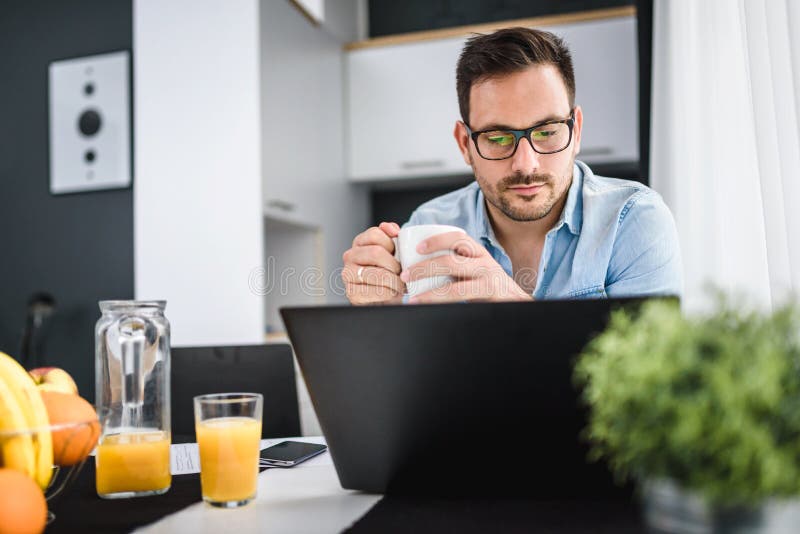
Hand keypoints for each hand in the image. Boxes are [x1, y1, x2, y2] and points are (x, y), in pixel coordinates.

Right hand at [342, 222, 404, 304]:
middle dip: (394, 264)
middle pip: (376, 252)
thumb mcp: (392, 251)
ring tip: (400, 284)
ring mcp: (348, 275)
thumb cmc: (388, 272)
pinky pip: (378, 291)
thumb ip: (392, 235)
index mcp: (359, 243)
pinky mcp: (353, 293)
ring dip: (395, 281)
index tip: (396, 252)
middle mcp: (350, 256)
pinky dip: (391, 293)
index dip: (391, 243)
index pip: (375, 234)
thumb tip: (391, 229)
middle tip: (402, 272)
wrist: (383, 298)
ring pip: (378, 274)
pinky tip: (393, 293)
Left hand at [400, 231, 531, 302]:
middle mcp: (485, 264)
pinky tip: (432, 309)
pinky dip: (444, 306)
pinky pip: (464, 304)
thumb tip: (417, 265)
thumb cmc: (487, 285)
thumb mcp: (473, 268)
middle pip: (451, 262)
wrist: (517, 302)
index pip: (458, 238)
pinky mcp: (492, 300)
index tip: (418, 248)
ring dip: (431, 294)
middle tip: (406, 275)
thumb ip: (453, 264)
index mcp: (477, 252)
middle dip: (424, 268)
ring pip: (456, 288)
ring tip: (414, 299)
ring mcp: (489, 283)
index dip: (437, 241)